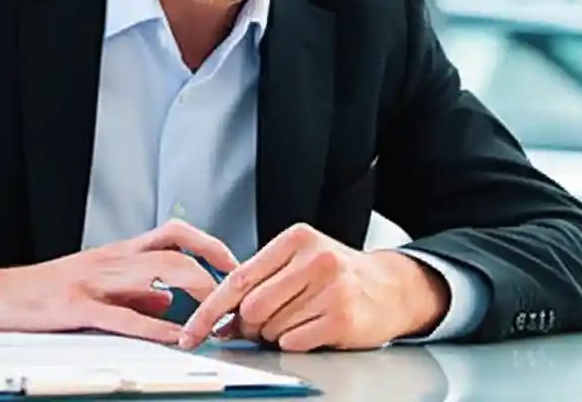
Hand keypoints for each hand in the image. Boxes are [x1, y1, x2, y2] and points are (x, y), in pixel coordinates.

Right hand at [0, 220, 237, 343]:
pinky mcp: (78, 305)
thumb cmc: (44, 290)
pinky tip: (175, 337)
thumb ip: (135, 290)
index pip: (174, 234)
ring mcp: (96, 280)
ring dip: (196, 297)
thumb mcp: (96, 283)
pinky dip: (156, 327)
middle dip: (214, 273)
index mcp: (118, 252)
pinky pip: (125, 315)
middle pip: (176, 252)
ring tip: (218, 318)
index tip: (236, 266)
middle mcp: (112, 259)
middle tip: (236, 297)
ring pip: (158, 274)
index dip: (210, 245)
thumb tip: (169, 301)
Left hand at [179, 223, 448, 351]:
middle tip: (262, 324)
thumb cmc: (335, 275)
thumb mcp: (296, 262)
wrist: (390, 287)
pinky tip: (312, 329)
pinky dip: (294, 342)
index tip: (191, 332)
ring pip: (272, 327)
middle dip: (249, 324)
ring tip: (297, 319)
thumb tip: (216, 320)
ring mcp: (332, 289)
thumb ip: (257, 282)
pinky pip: (294, 342)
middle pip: (252, 307)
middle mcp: (314, 259)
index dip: (209, 309)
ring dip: (274, 334)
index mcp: (294, 239)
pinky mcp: (343, 318)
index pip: (238, 278)